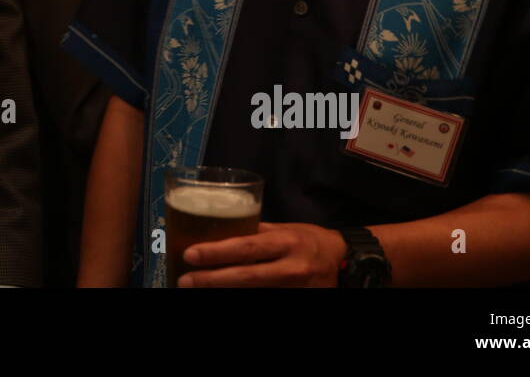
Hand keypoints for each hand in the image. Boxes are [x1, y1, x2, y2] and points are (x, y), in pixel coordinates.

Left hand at [177, 222, 344, 286]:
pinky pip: (266, 300)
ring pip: (253, 293)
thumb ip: (255, 232)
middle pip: (246, 277)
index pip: (246, 247)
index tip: (190, 254)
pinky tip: (222, 295)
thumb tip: (220, 229)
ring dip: (222, 291)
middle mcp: (290, 268)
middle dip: (212, 279)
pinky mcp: (298, 300)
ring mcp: (295, 289)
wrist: (344, 262)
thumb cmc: (307, 240)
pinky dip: (242, 297)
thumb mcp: (284, 230)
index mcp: (285, 242)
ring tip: (197, 289)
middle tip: (185, 280)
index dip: (217, 252)